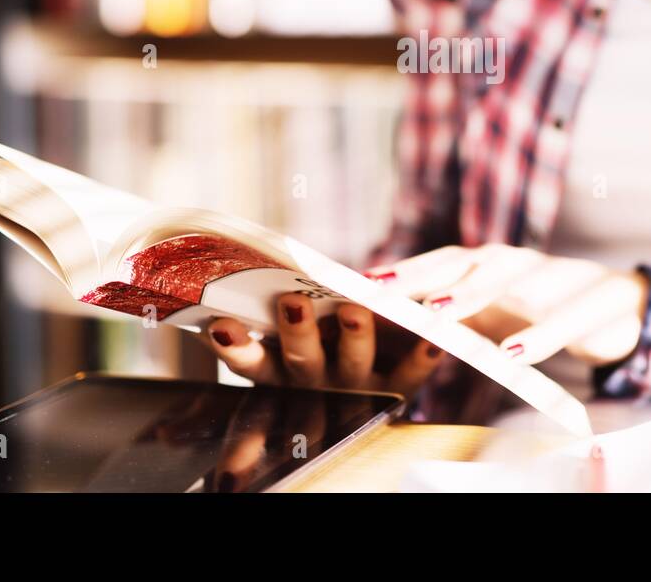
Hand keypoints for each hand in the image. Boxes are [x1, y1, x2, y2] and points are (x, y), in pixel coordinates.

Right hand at [202, 294, 444, 395]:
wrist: (394, 352)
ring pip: (353, 366)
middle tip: (291, 301)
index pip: (252, 362)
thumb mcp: (302, 317)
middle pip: (302, 363)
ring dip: (353, 339)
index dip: (236, 346)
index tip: (219, 323)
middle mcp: (318, 382)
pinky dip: (421, 357)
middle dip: (297, 333)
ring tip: (355, 311)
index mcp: (285, 367)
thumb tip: (241, 266)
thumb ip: (276, 303)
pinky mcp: (401, 385)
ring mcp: (360, 385)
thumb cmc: (329, 327)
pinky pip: (411, 374)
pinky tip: (431, 338)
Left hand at [367, 244, 648, 365]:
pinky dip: (541, 335)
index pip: (443, 262)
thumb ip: (457, 318)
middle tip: (385, 292)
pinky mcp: (600, 298)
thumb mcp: (500, 315)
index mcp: (494, 266)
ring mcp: (561, 276)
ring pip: (514, 282)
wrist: (625, 308)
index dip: (404, 270)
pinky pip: (568, 317)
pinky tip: (516, 354)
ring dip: (474, 296)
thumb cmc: (546, 312)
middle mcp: (522, 263)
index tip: (360, 283)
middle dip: (425, 277)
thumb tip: (392, 325)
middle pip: (469, 265)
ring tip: (439, 315)